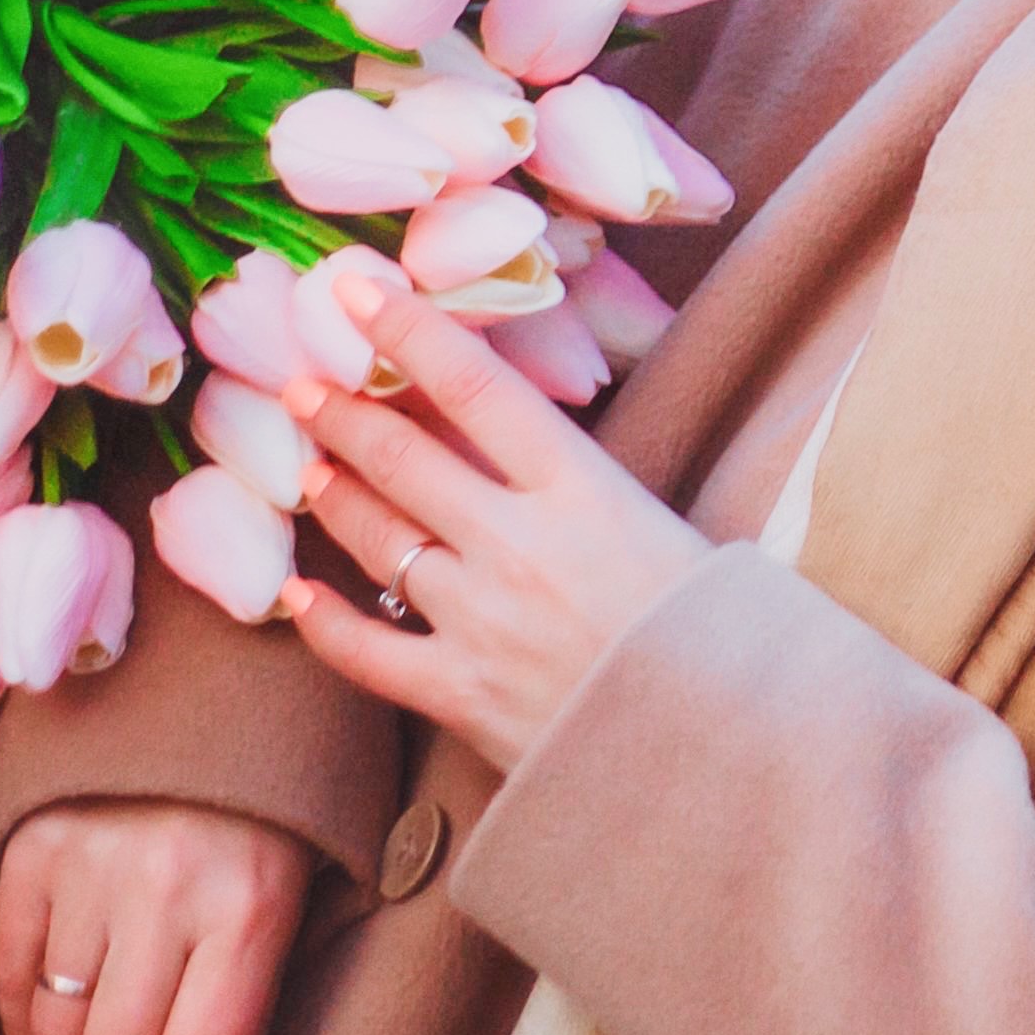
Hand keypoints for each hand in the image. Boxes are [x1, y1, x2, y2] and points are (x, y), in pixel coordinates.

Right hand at [0, 796, 302, 1034]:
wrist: (219, 675)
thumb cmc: (278, 805)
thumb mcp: (301, 898)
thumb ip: (257, 1012)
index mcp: (252, 907)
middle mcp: (167, 890)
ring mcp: (92, 864)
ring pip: (59, 1031)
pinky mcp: (34, 844)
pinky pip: (12, 972)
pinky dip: (25, 1027)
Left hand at [274, 299, 711, 774]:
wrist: (740, 748)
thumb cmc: (724, 634)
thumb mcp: (668, 526)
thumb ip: (588, 489)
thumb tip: (527, 450)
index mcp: (585, 490)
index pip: (475, 384)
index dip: (407, 327)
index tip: (354, 285)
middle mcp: (521, 545)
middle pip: (405, 458)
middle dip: (343, 413)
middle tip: (301, 383)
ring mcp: (484, 622)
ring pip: (380, 542)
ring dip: (337, 497)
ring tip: (310, 469)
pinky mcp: (464, 696)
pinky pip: (367, 652)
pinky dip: (323, 621)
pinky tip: (294, 594)